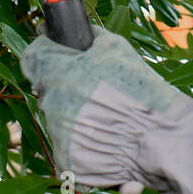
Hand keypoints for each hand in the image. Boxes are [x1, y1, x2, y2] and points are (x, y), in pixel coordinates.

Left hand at [19, 26, 192, 193]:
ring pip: (57, 118)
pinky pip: (67, 145)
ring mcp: (56, 135)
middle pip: (47, 89)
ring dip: (74, 114)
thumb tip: (80, 32)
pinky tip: (105, 137)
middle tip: (94, 89)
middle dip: (64, 85)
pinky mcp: (65, 161)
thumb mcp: (117, 49)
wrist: (159, 139)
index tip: (58, 53)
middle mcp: (50, 104)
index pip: (33, 56)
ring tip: (106, 116)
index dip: (46, 52)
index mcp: (57, 72)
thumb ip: (91, 38)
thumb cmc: (140, 90)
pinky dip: (82, 141)